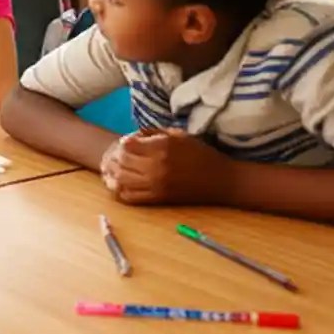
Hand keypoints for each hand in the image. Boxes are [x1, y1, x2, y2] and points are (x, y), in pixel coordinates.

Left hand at [102, 128, 235, 205]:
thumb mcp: (178, 135)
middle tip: (114, 157)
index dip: (123, 143)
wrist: (222, 180)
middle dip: (114, 158)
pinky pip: (129, 196)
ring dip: (112, 174)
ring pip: (120, 180)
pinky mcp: (158, 199)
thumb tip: (131, 137)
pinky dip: (120, 190)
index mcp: (162, 147)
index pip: (126, 145)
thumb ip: (153, 133)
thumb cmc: (201, 154)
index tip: (128, 143)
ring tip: (111, 170)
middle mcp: (156, 166)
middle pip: (121, 162)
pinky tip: (119, 184)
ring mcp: (156, 185)